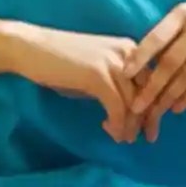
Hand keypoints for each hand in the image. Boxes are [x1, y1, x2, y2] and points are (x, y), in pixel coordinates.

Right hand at [10, 23, 142, 142]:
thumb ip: (115, 84)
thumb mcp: (96, 70)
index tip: (150, 128)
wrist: (31, 48)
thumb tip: (130, 112)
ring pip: (134, 103)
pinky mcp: (99, 75)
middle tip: (141, 138)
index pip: (153, 82)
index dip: (154, 108)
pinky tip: (108, 128)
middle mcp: (127, 53)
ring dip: (129, 126)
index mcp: (130, 49)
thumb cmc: (60, 61)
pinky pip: (118, 107)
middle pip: (149, 93)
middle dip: (147, 119)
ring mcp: (113, 63)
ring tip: (122, 138)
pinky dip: (117, 124)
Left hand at [123, 0, 185, 138]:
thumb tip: (142, 57)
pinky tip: (179, 106)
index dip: (140, 57)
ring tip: (157, 111)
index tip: (125, 74)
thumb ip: (173, 31)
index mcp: (183, 12)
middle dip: (152, 86)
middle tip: (137, 104)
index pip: (156, 37)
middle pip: (170, 61)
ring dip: (170, 95)